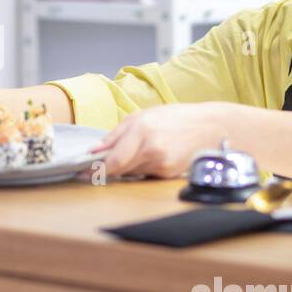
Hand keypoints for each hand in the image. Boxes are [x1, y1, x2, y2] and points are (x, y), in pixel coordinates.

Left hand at [91, 102, 228, 178]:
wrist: (209, 127)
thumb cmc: (174, 117)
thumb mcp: (141, 116)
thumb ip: (114, 135)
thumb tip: (93, 152)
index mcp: (142, 132)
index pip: (112, 161)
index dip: (95, 170)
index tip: (81, 173)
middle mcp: (152, 151)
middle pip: (119, 169)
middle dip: (107, 167)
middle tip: (97, 164)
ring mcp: (162, 166)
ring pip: (131, 173)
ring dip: (125, 166)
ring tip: (136, 150)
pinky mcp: (168, 175)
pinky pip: (145, 175)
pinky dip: (141, 168)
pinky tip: (151, 155)